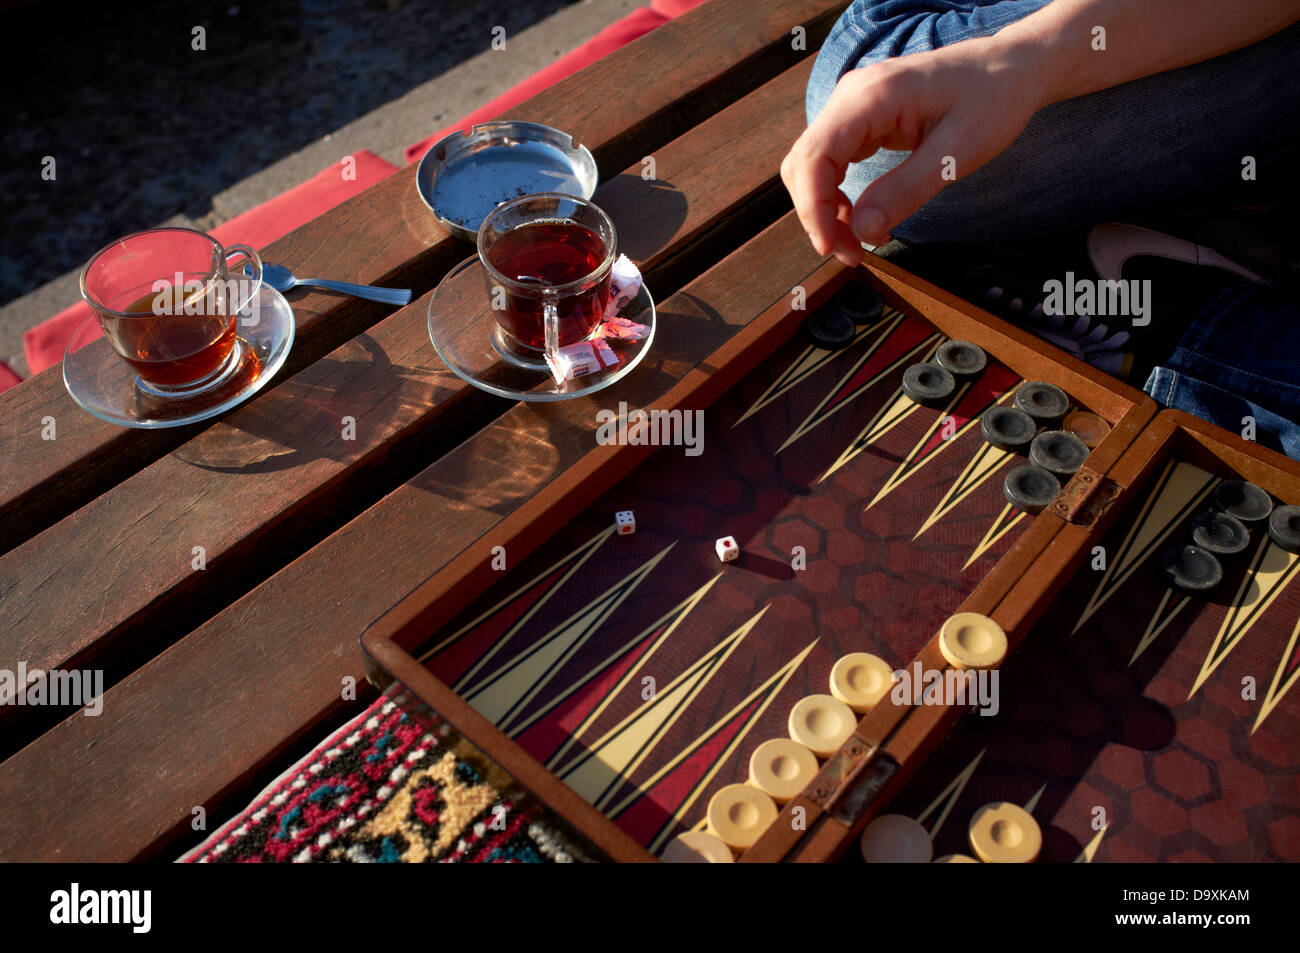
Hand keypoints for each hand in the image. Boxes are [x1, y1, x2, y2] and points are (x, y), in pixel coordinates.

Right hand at [781, 35, 1044, 264]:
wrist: (1010, 68)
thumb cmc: (992, 99)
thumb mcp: (957, 152)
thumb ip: (906, 191)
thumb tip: (862, 231)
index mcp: (871, 96)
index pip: (815, 156)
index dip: (813, 207)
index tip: (831, 246)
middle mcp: (852, 97)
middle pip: (804, 164)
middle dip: (818, 215)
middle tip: (851, 255)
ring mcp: (853, 107)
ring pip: (812, 166)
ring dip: (824, 210)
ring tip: (857, 242)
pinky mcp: (861, 120)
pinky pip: (831, 162)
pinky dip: (837, 196)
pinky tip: (862, 217)